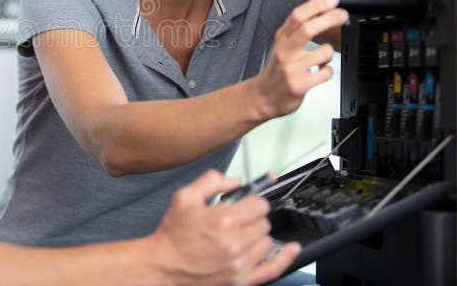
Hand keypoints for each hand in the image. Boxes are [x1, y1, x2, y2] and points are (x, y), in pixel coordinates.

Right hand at [149, 170, 298, 285]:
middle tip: (236, 220)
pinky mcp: (241, 280)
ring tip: (240, 235)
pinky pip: (274, 269)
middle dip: (252, 218)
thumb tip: (236, 181)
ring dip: (258, 235)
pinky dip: (285, 257)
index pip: (259, 204)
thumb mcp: (185, 196)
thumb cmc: (174, 234)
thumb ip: (212, 181)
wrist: (164, 265)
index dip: (253, 201)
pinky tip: (292, 248)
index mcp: (222, 221)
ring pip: (268, 241)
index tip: (247, 203)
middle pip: (264, 223)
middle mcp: (234, 244)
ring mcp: (240, 264)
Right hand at [250, 0, 347, 119]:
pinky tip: (320, 72)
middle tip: (342, 14)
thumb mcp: (282, 45)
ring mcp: (292, 69)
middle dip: (329, 18)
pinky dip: (327, 71)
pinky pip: (325, 73)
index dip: (317, 5)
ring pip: (323, 52)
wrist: (263, 96)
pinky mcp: (300, 85)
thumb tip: (320, 11)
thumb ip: (297, 30)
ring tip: (322, 59)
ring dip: (328, 54)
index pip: (298, 15)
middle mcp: (285, 52)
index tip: (331, 0)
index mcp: (281, 39)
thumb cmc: (277, 69)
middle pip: (308, 28)